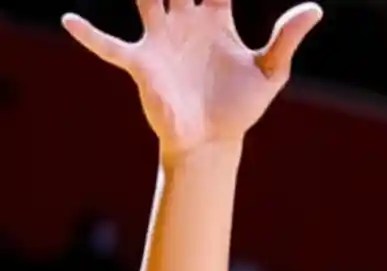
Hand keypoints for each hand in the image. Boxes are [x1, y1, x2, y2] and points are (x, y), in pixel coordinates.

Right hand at [62, 0, 323, 157]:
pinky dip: (90, 35)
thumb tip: (314, 8)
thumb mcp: (271, 71)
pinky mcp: (143, 64)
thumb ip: (286, 37)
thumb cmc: (241, 105)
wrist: (214, 140)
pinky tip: (69, 20)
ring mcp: (160, 40)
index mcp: (215, 20)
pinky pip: (110, 47)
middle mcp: (184, 22)